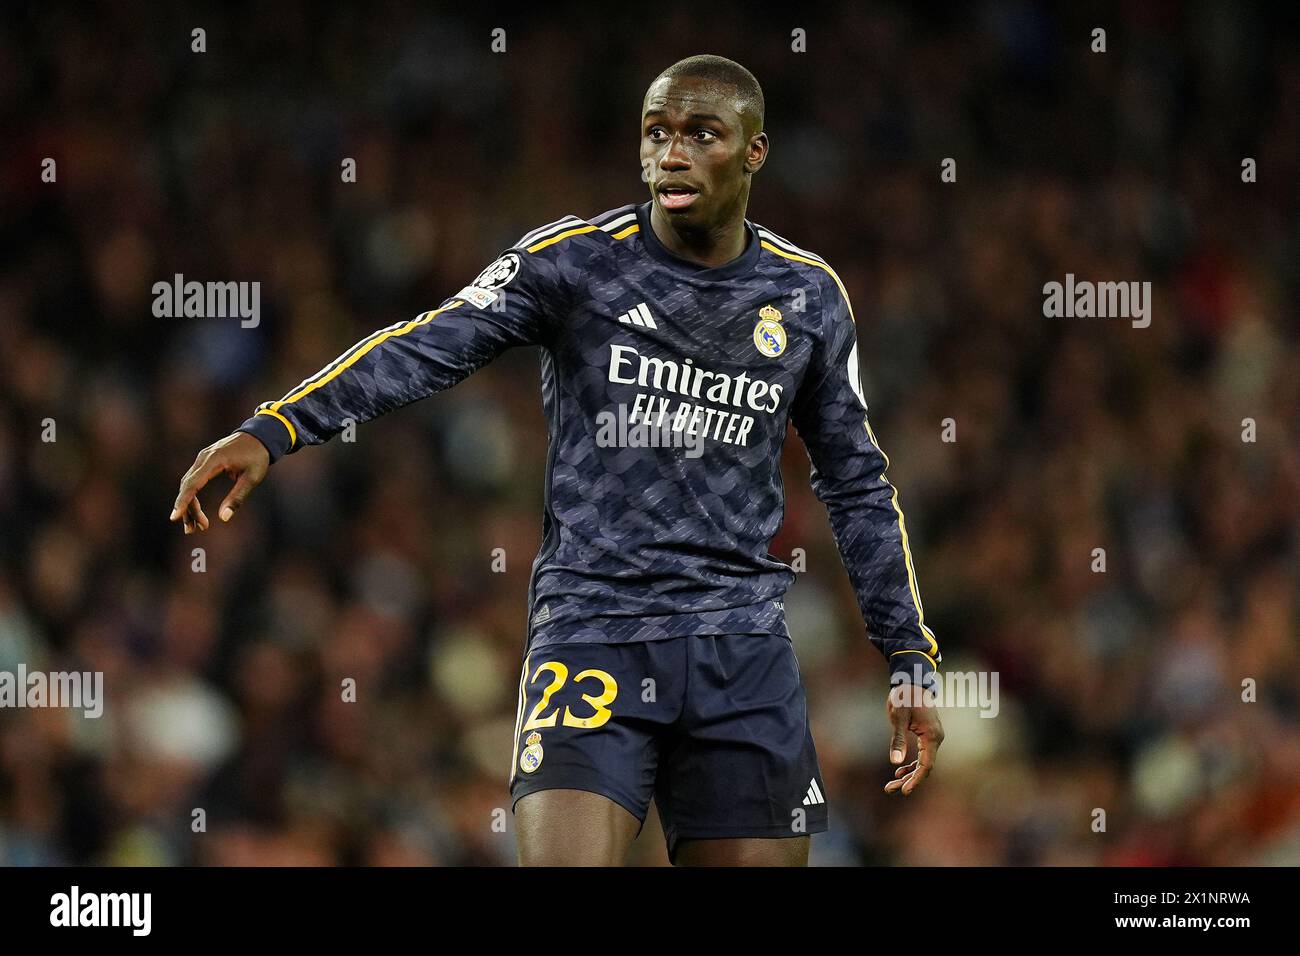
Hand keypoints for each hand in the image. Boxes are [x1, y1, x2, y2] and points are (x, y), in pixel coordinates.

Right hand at [169, 431, 269, 533]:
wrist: (259, 436)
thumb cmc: (258, 456)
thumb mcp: (252, 478)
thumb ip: (237, 498)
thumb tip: (224, 518)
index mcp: (214, 460)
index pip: (193, 483)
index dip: (183, 501)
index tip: (174, 516)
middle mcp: (203, 458)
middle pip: (188, 486)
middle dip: (188, 509)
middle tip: (195, 529)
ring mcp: (202, 458)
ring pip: (188, 484)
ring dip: (189, 505)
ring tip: (194, 526)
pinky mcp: (204, 461)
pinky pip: (193, 480)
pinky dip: (192, 496)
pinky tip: (195, 511)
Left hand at [884, 679, 943, 795]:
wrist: (912, 680)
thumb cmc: (904, 697)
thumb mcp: (898, 718)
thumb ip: (898, 740)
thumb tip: (895, 763)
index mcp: (931, 736)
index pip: (926, 765)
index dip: (915, 780)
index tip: (903, 791)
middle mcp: (936, 738)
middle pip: (924, 767)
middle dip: (908, 780)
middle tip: (889, 789)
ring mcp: (933, 737)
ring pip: (923, 762)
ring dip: (908, 774)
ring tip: (891, 785)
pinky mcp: (927, 734)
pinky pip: (922, 755)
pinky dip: (911, 764)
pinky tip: (899, 770)